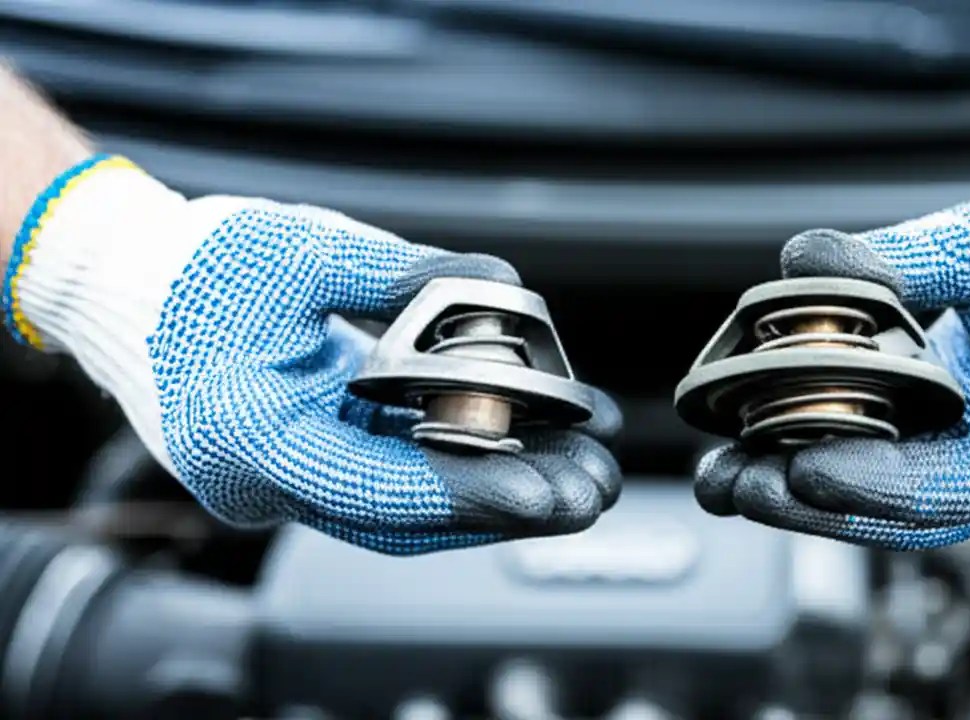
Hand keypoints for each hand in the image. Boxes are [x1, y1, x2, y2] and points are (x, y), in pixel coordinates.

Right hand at [4, 155, 620, 554]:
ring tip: (575, 473)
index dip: (469, 492)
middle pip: (403, 517)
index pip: (375, 490)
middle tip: (588, 488)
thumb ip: (405, 274)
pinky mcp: (300, 463)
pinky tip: (517, 447)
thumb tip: (498, 282)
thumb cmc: (190, 268)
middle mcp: (263, 480)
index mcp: (249, 437)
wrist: (120, 284)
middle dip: (503, 506)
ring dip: (490, 492)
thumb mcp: (303, 249)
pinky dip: (453, 466)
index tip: (545, 488)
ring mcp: (281, 479)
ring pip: (403, 506)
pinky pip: (387, 477)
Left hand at [694, 133, 969, 549]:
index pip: (967, 484)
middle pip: (912, 516)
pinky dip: (827, 460)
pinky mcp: (962, 451)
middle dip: (817, 506)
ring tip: (720, 479)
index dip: (879, 485)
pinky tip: (756, 450)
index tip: (800, 469)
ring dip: (805, 496)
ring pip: (889, 505)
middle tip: (732, 486)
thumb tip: (800, 261)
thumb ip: (905, 257)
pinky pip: (888, 470)